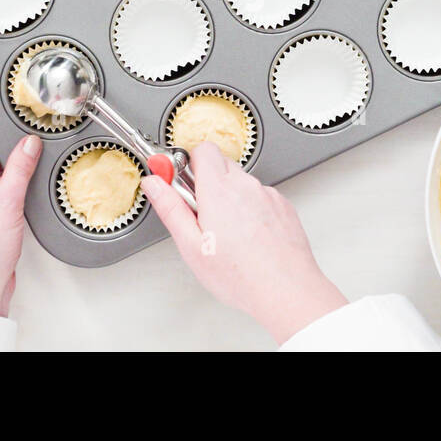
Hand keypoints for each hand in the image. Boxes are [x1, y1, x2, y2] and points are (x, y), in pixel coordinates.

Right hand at [141, 143, 347, 343]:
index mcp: (219, 190)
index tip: (179, 181)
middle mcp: (246, 185)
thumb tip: (154, 184)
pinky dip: (252, 209)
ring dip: (230, 197)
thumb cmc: (241, 275)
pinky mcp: (284, 206)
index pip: (202, 150)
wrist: (287, 290)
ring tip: (228, 234)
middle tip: (202, 214)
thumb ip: (170, 208)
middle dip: (207, 182)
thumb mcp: (191, 246)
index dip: (187, 163)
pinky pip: (261, 197)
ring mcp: (268, 195)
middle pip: (221, 164)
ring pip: (242, 183)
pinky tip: (249, 238)